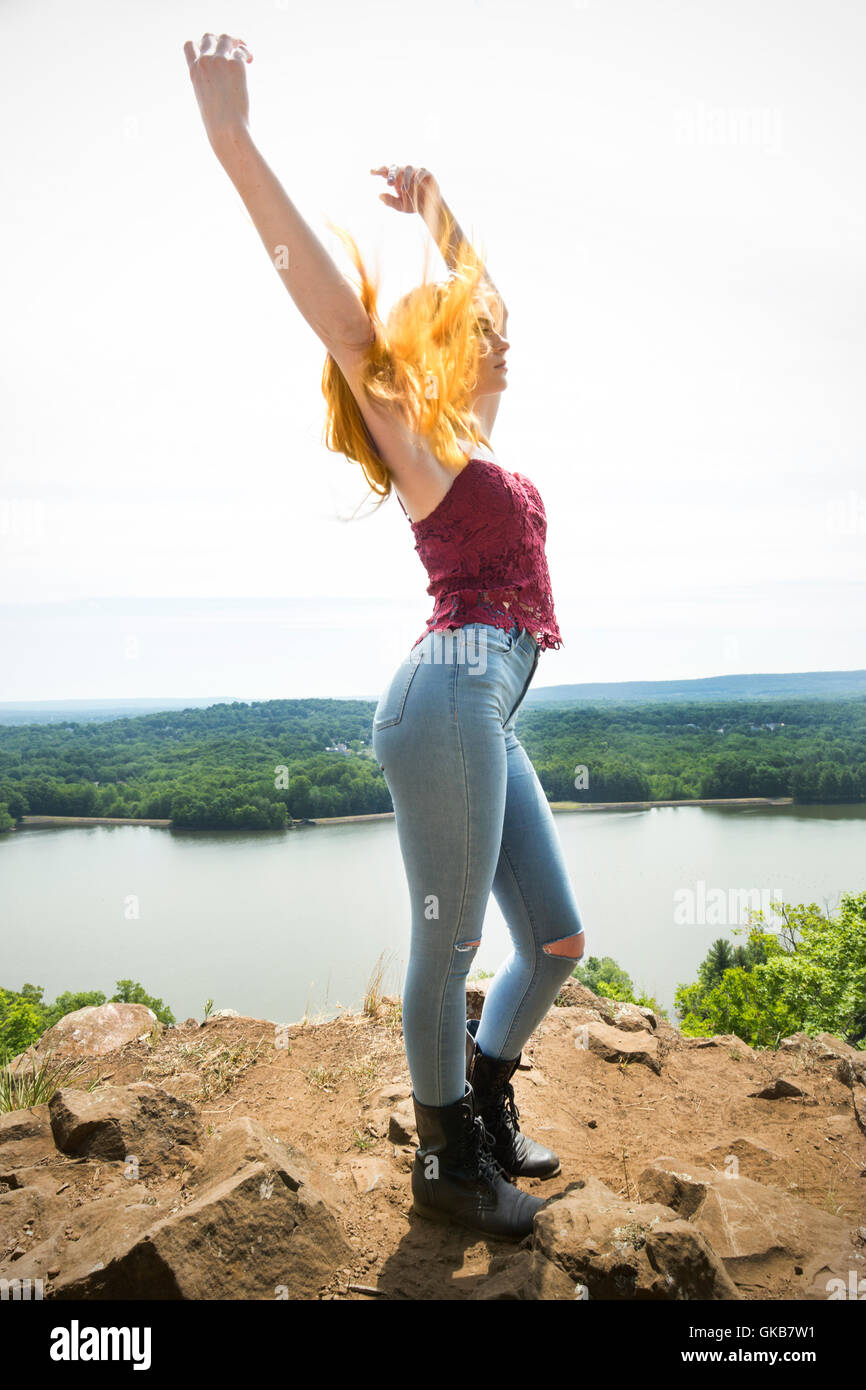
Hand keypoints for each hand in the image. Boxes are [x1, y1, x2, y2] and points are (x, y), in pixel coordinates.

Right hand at [183, 32, 253, 155]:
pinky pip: (241, 51)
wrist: (227, 130)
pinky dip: (246, 53)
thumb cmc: (217, 124)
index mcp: (194, 72)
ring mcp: (219, 61)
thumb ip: (208, 84)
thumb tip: (218, 82)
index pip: (189, 45)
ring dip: (235, 42)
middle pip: (209, 37)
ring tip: (244, 52)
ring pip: (226, 38)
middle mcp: (204, 62)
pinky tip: (250, 61)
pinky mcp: (235, 64)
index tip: (212, 51)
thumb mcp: (205, 101)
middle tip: (232, 49)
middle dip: (220, 41)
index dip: (201, 44)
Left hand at [370, 164, 439, 218]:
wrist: (429, 209)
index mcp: (396, 179)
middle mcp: (404, 173)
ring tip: (404, 190)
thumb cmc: (413, 205)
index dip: (379, 170)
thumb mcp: (400, 206)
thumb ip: (390, 201)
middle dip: (392, 174)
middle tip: (389, 183)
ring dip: (405, 178)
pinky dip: (417, 176)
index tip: (372, 172)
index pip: (386, 171)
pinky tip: (415, 183)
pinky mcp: (427, 174)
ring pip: (407, 168)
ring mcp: (415, 172)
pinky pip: (421, 171)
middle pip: (395, 168)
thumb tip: (379, 195)